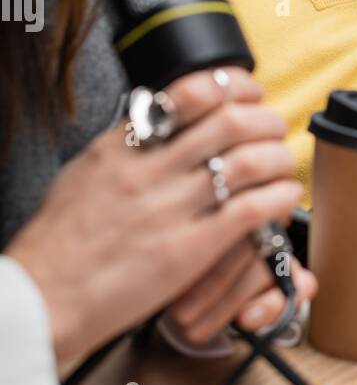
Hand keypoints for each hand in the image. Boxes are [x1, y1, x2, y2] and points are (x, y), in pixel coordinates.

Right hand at [6, 68, 312, 364]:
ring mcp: (169, 209)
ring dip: (278, 159)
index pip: (189, 92)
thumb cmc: (61, 244)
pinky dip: (277, 199)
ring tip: (283, 166)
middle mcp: (148, 170)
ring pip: (248, 162)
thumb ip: (123, 147)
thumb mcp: (84, 174)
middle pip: (230, 122)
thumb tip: (155, 124)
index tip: (250, 93)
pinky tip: (283, 200)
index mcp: (121, 146)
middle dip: (265, 121)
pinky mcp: (188, 250)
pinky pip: (249, 211)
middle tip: (274, 130)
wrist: (45, 297)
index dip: (233, 87)